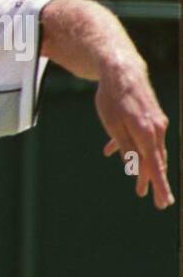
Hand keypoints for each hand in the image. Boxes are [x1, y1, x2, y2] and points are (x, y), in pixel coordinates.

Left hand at [94, 61, 173, 208]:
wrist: (123, 72)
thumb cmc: (113, 100)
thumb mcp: (113, 127)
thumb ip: (125, 147)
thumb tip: (133, 167)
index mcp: (147, 134)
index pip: (154, 166)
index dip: (159, 185)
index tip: (164, 202)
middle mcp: (157, 130)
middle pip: (156, 162)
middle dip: (155, 183)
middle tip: (159, 203)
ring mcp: (156, 124)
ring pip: (151, 152)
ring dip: (145, 170)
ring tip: (141, 188)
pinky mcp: (151, 119)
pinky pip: (144, 140)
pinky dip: (134, 150)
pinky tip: (114, 154)